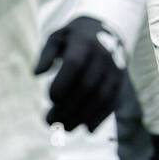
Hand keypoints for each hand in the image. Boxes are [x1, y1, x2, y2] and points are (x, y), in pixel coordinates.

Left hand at [33, 16, 125, 131]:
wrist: (108, 31)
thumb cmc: (75, 38)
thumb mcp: (58, 37)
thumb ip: (46, 54)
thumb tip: (36, 73)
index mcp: (85, 43)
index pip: (74, 65)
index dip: (62, 84)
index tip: (50, 98)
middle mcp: (103, 56)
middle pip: (87, 86)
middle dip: (68, 107)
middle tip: (50, 121)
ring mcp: (114, 69)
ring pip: (101, 98)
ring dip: (82, 117)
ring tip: (65, 128)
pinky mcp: (121, 81)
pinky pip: (113, 102)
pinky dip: (101, 117)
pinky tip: (87, 128)